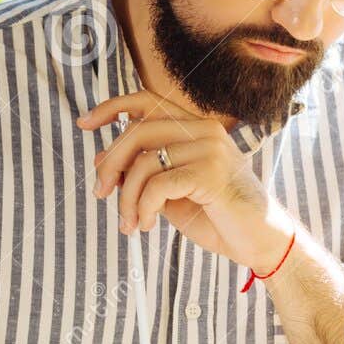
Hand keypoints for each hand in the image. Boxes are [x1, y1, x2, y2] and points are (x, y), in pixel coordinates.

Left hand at [77, 90, 294, 272]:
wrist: (259, 242)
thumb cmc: (217, 216)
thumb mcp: (170, 192)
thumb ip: (142, 173)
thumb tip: (101, 159)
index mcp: (196, 127)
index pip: (147, 101)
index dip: (112, 108)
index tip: (84, 124)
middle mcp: (204, 130)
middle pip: (137, 131)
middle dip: (110, 164)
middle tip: (100, 193)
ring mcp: (210, 149)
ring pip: (143, 163)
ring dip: (126, 198)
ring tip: (130, 223)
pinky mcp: (210, 174)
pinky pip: (156, 186)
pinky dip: (143, 208)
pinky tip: (147, 225)